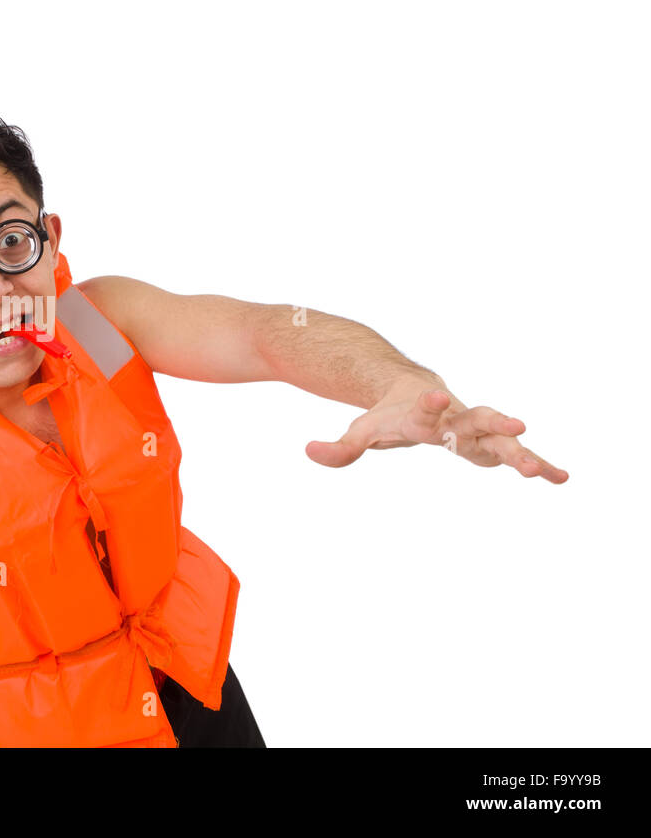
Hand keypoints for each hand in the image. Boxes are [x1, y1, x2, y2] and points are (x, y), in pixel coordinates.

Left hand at [304, 380, 568, 483]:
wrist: (418, 392)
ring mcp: (474, 431)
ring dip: (524, 454)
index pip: (425, 409)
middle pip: (477, 420)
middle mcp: (455, 419)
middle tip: (519, 426)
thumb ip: (338, 447)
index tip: (437, 394)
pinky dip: (538, 464)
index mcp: (422, 414)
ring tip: (547, 472)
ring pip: (502, 441)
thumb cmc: (387, 415)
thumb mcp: (360, 431)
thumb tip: (308, 450)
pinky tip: (562, 478)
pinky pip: (513, 455)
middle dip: (496, 425)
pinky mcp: (488, 444)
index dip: (430, 403)